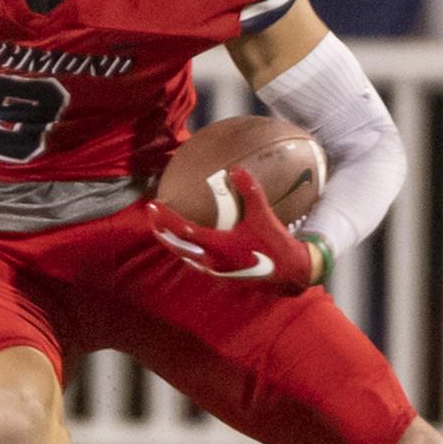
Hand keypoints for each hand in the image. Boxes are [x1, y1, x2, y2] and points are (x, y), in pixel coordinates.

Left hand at [147, 167, 316, 293]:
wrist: (292, 274)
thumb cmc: (277, 246)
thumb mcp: (263, 216)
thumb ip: (250, 191)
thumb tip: (236, 169)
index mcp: (218, 247)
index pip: (183, 231)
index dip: (165, 218)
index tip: (152, 206)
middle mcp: (212, 261)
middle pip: (177, 247)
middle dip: (161, 231)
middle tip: (151, 215)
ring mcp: (216, 271)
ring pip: (186, 256)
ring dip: (173, 242)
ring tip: (164, 228)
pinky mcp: (223, 275)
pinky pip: (198, 261)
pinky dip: (188, 249)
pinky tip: (190, 242)